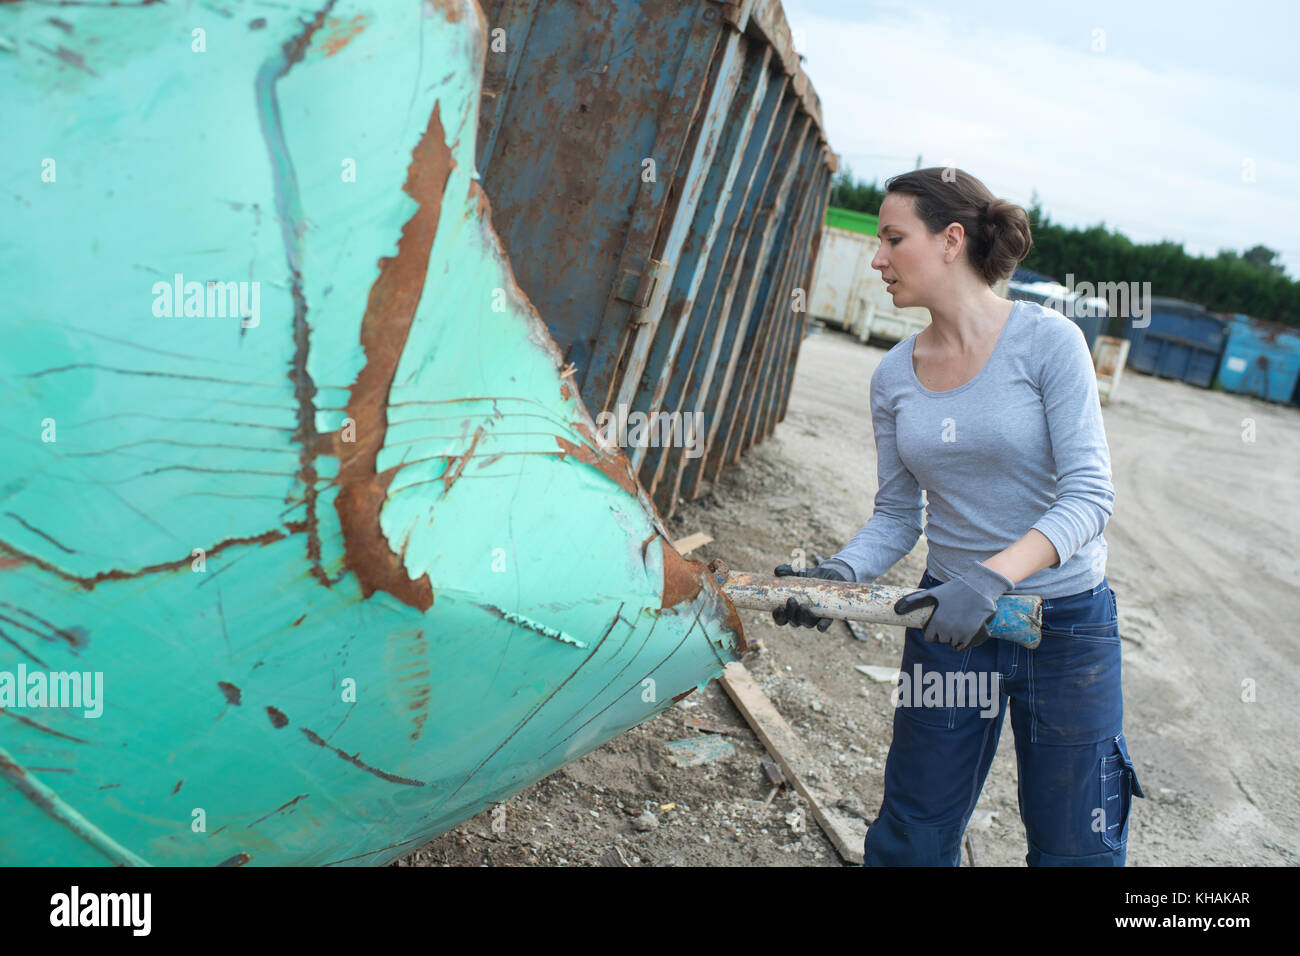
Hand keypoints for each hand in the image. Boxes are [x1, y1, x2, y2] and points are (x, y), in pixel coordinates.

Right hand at [771, 563, 848, 631]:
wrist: (829, 576)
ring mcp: (814, 617)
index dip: (778, 616)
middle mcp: (801, 616)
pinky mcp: (828, 615)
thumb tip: (777, 571)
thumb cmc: (809, 578)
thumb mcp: (799, 573)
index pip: (782, 618)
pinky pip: (825, 623)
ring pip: (808, 623)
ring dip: (803, 617)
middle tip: (791, 601)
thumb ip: (788, 571)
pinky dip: (822, 625)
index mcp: (791, 609)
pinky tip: (820, 626)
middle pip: (794, 622)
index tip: (778, 608)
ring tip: (802, 606)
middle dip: (791, 613)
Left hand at [892, 563, 1013, 650]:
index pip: (929, 637)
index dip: (932, 631)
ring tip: (958, 621)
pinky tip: (964, 631)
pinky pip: (963, 646)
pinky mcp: (973, 635)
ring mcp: (961, 633)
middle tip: (950, 619)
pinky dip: (962, 642)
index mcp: (936, 622)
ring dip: (954, 636)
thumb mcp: (932, 593)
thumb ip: (914, 601)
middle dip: (944, 632)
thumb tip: (896, 608)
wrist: (979, 586)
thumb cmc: (955, 589)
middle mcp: (947, 630)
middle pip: (942, 639)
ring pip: (952, 643)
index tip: (937, 624)